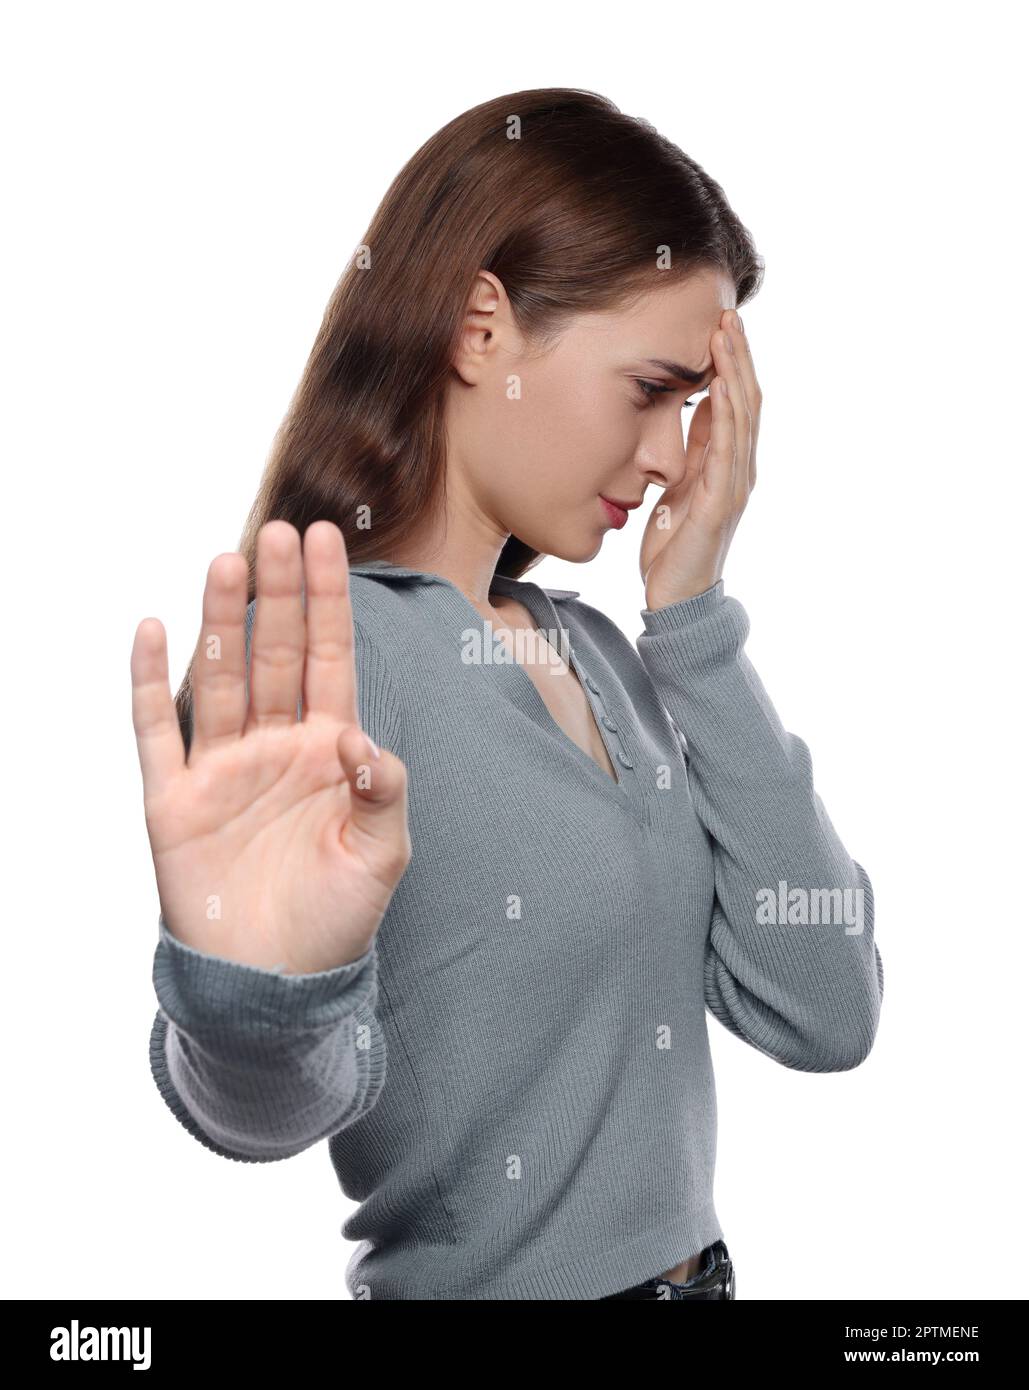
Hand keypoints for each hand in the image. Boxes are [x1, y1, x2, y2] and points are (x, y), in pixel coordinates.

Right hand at [131, 520, 411, 974]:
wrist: (274, 984)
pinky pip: (157, 730)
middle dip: (277, 593)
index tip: (328, 541)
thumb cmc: (336, 920)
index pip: (329, 658)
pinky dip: (151, 682)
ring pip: (220, 677)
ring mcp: (222, 768)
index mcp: (328, 750)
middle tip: (277, 531)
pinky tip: (154, 630)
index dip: (327, 599)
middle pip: (275, 652)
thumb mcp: (381, 856)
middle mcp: (274, 747)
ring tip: (227, 562)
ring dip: (220, 621)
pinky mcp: (174, 799)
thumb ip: (383, 792)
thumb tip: (363, 738)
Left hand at [640, 309, 760, 607]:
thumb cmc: (675, 545)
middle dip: (738, 356)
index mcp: (728, 463)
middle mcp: (739, 469)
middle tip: (728, 314)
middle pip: (745, 400)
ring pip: (741, 418)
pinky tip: (718, 387)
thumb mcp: (680, 483)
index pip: (736, 402)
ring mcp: (733, 485)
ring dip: (734, 373)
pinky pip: (725, 452)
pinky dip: (723, 416)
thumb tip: (696, 402)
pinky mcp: (719, 504)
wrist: (676, 598)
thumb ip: (694, 447)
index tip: (720, 323)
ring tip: (725, 336)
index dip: (732, 363)